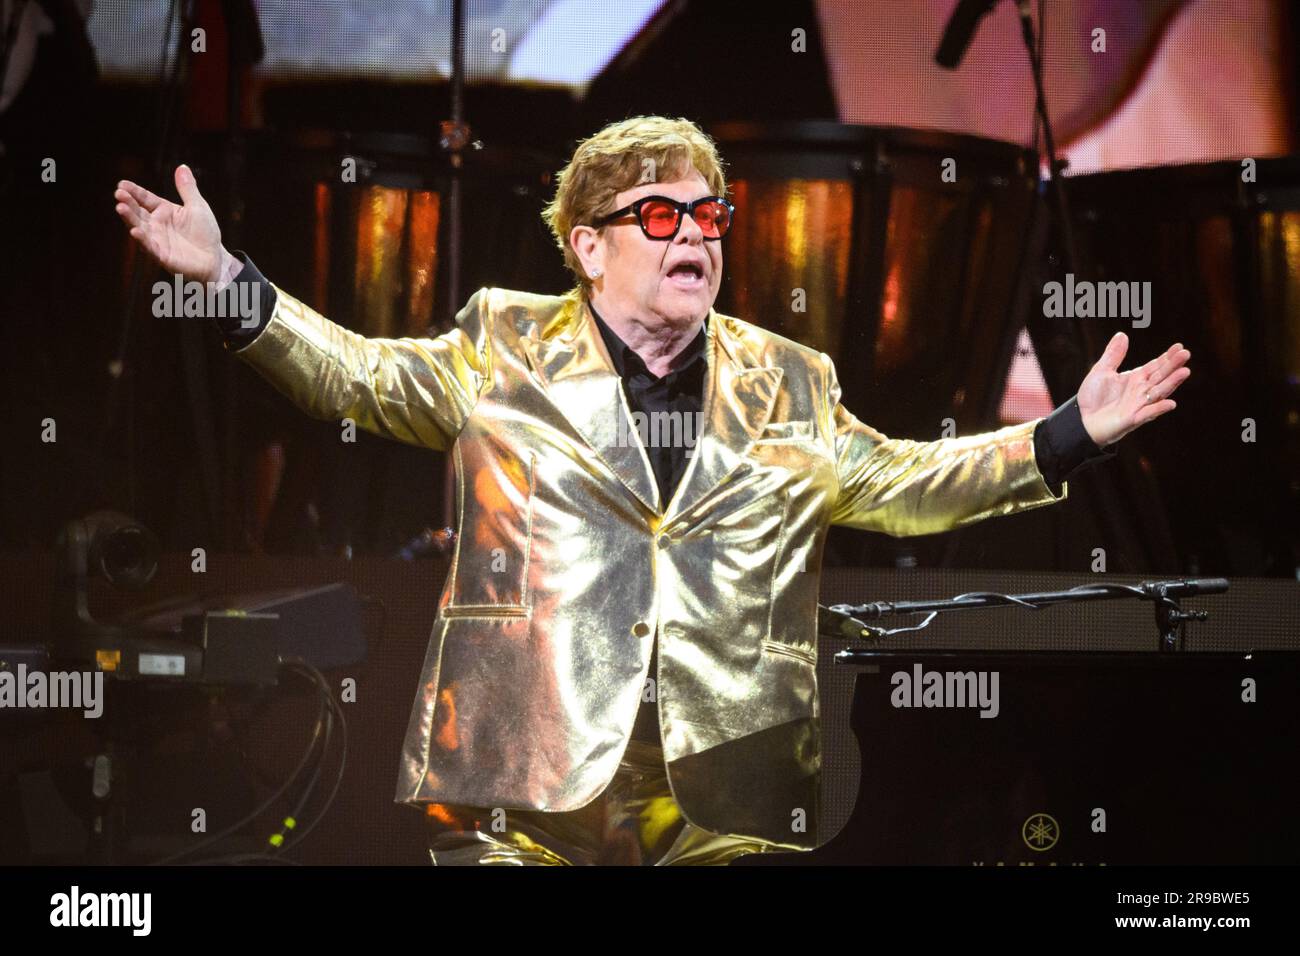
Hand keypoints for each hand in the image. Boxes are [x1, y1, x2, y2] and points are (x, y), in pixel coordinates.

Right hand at [114, 164, 230, 284]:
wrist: (215, 258)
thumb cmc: (205, 233)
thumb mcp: (197, 206)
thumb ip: (187, 188)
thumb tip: (182, 166)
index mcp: (164, 211)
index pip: (145, 198)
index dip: (134, 191)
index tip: (122, 184)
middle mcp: (156, 224)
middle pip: (138, 212)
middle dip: (128, 203)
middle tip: (118, 193)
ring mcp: (157, 240)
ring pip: (139, 227)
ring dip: (129, 219)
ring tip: (120, 207)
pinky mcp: (162, 256)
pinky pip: (150, 247)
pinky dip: (143, 240)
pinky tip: (135, 231)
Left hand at [1077, 333, 1190, 446]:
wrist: (1081, 420)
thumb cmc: (1093, 397)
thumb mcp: (1101, 371)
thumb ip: (1113, 355)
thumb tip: (1122, 334)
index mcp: (1136, 379)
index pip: (1156, 366)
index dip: (1167, 357)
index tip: (1179, 346)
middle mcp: (1141, 391)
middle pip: (1161, 377)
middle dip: (1173, 366)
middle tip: (1186, 354)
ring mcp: (1139, 405)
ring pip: (1159, 393)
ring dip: (1172, 383)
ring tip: (1185, 372)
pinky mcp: (1132, 419)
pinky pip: (1147, 414)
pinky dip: (1158, 409)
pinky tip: (1170, 403)